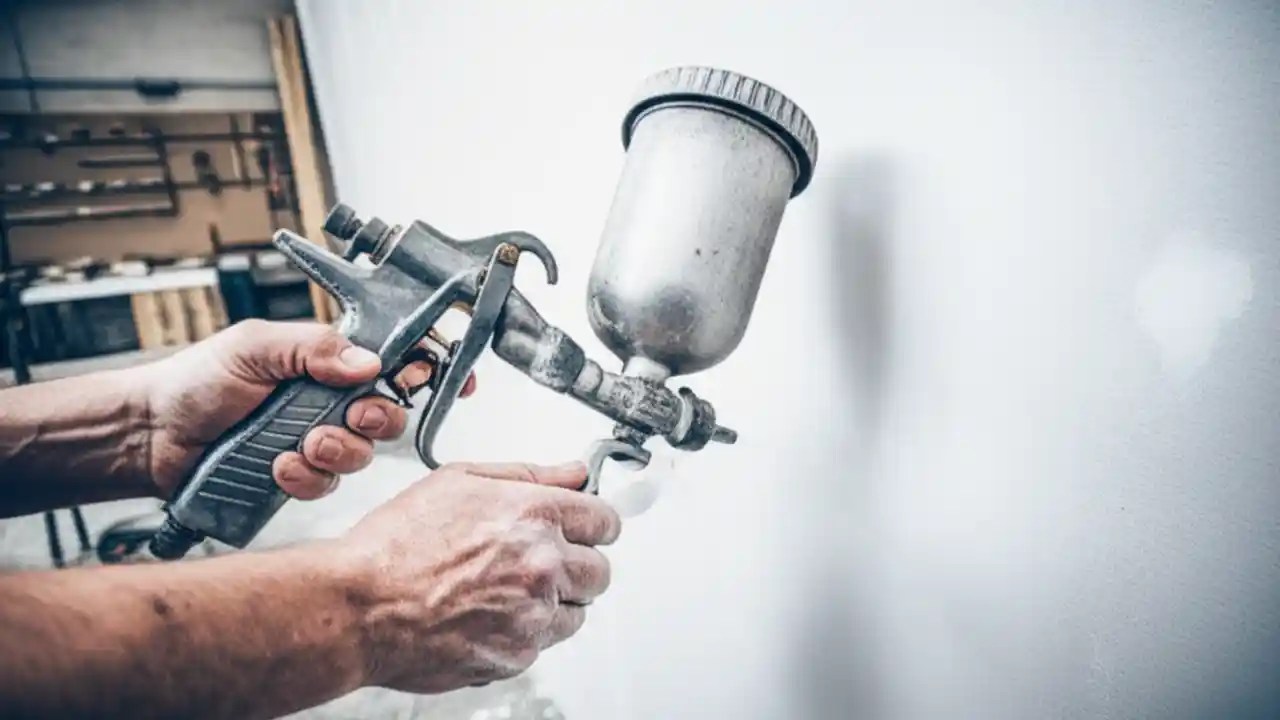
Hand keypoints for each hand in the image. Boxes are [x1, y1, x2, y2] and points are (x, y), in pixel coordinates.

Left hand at [144, 319, 474, 499]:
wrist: (151, 434)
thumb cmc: (196, 380)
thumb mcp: (255, 347)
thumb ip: (312, 348)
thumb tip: (368, 361)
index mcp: (326, 361)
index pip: (392, 360)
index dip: (424, 369)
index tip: (438, 379)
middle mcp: (329, 401)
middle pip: (389, 413)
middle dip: (378, 417)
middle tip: (353, 416)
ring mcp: (315, 441)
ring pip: (361, 455)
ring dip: (337, 451)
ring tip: (302, 445)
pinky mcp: (297, 478)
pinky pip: (325, 485)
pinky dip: (305, 478)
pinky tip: (276, 467)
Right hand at [337, 461, 620, 692]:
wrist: (358, 606)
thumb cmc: (395, 545)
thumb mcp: (458, 481)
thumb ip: (527, 474)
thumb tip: (573, 473)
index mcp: (534, 515)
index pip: (605, 520)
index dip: (593, 523)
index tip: (585, 527)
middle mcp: (542, 564)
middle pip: (600, 570)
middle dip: (577, 564)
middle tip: (541, 561)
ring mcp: (533, 613)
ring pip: (578, 611)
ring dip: (555, 601)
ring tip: (506, 590)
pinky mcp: (517, 654)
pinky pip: (544, 642)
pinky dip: (525, 631)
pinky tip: (488, 614)